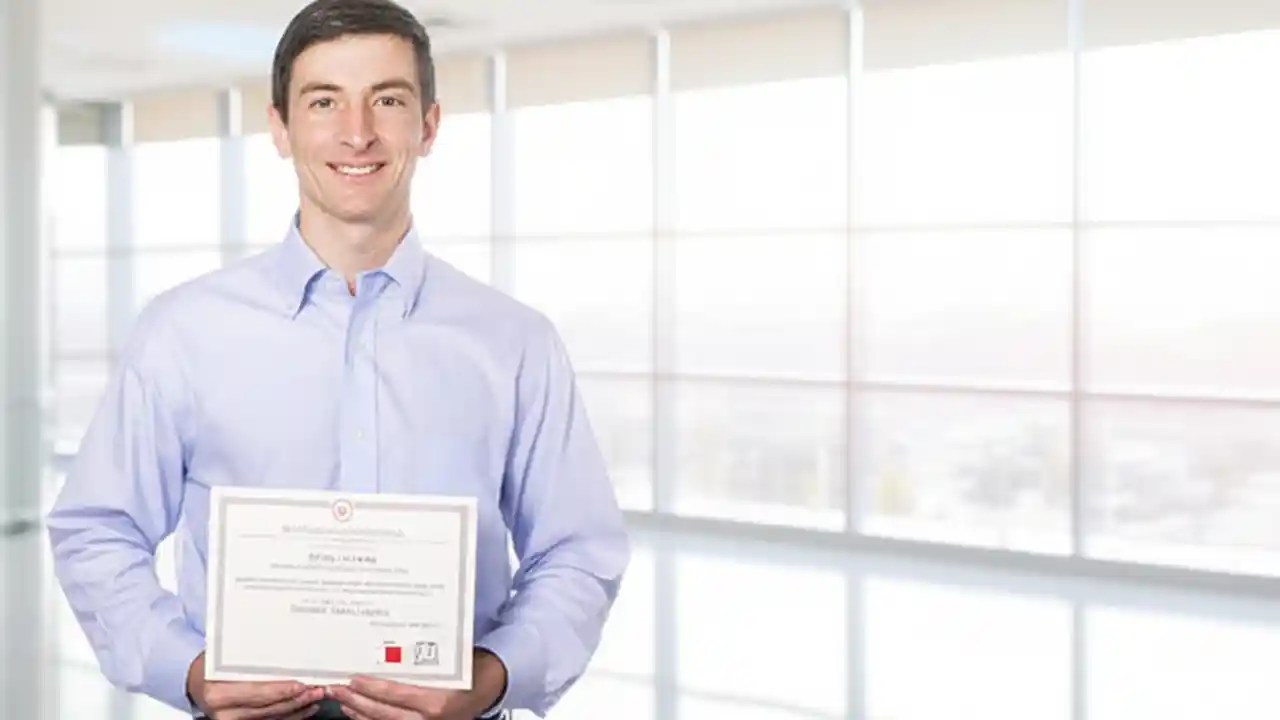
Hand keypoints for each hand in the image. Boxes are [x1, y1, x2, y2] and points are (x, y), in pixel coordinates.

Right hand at [187, 652, 324, 719]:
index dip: (281, 690)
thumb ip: (251, 658)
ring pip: (272, 717)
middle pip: (268, 707)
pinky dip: (291, 715)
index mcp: (218, 692)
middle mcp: (224, 711)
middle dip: (295, 699)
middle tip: (317, 688)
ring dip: (297, 707)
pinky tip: (305, 707)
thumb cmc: (214, 662)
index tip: (301, 684)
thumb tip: (286, 651)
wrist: (196, 679)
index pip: (256, 692)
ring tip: (315, 695)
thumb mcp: (226, 655)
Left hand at [326, 649, 506, 719]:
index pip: (396, 695)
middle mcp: (428, 719)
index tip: (353, 679)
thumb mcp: (448, 662)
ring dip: (357, 711)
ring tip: (341, 698)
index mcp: (436, 701)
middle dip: (355, 701)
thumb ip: (421, 660)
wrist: (485, 690)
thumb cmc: (467, 672)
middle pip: (382, 713)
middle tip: (336, 688)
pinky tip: (357, 710)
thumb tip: (386, 648)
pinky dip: (369, 718)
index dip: (371, 688)